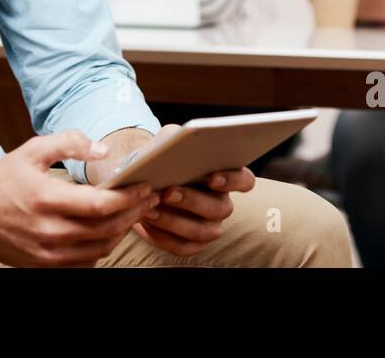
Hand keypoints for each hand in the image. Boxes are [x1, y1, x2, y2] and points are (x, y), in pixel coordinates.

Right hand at [0, 131, 159, 266]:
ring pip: (100, 248)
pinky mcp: (43, 265)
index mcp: (47, 200)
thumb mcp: (33, 150)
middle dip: (135, 212)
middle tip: (149, 198)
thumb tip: (103, 150)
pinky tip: (109, 230)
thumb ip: (70, 143)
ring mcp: (46, 254)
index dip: (130, 197)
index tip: (146, 186)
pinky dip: (102, 247)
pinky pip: (84, 262)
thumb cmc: (2, 177)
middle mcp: (48, 231)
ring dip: (122, 231)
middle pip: (107, 229)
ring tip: (134, 212)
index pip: (102, 205)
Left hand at [125, 125, 255, 257]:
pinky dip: (163, 237)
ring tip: (150, 209)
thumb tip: (177, 141)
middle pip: (221, 208)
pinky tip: (146, 223)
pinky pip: (183, 247)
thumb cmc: (160, 158)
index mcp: (225, 176)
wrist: (140, 181)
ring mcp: (210, 226)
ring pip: (203, 231)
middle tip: (168, 192)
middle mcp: (222, 203)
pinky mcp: (191, 244)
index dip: (233, 180)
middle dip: (193, 201)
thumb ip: (174, 138)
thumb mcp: (165, 141)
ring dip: (175, 221)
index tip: (211, 178)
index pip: (245, 180)